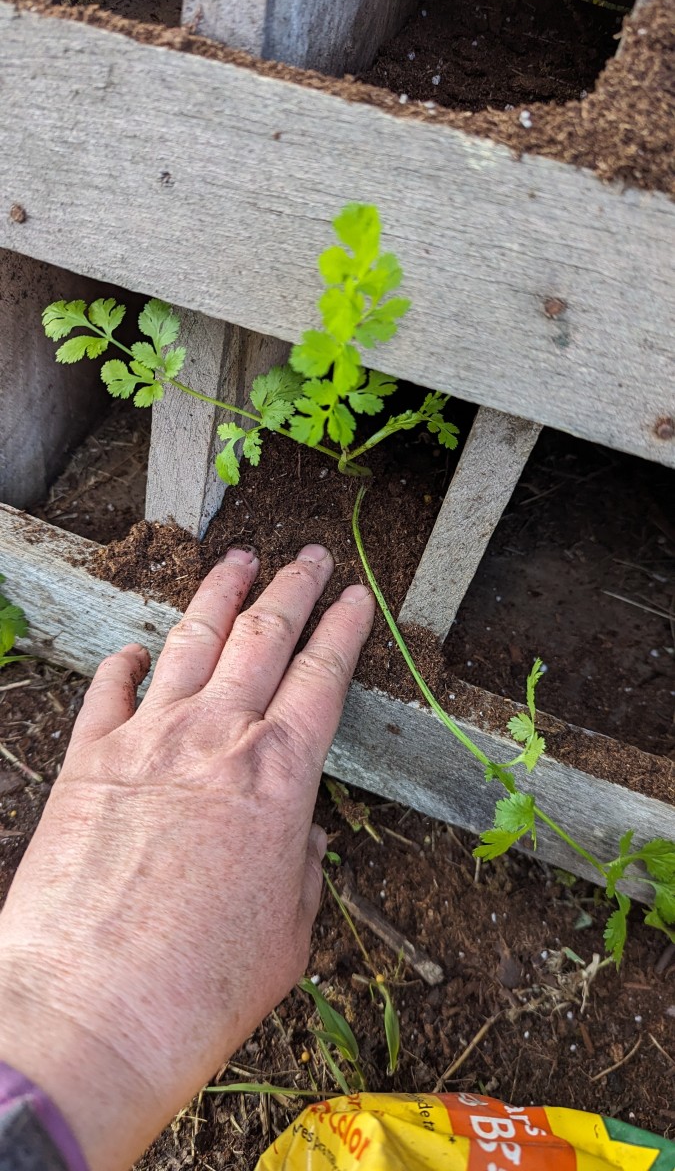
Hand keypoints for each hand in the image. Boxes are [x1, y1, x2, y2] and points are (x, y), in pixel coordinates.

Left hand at [0, 544, 373, 1170]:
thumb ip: (300, 872)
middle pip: (263, 636)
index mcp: (279, 778)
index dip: (344, 629)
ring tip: (237, 559)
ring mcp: (145, 741)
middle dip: (293, 587)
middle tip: (311, 556)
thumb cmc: (198, 991)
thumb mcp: (287, 936)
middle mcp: (215, 740)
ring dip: (219, 593)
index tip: (357, 598)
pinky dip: (126, 661)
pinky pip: (109, 688)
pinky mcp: (86, 761)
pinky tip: (136, 648)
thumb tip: (300, 841)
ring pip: (191, 640)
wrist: (87, 1014)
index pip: (323, 676)